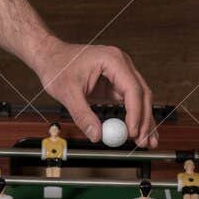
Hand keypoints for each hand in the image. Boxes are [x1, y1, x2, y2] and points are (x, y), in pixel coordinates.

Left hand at [30, 38, 157, 146]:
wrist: (50, 56)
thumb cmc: (57, 66)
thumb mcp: (67, 92)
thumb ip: (83, 115)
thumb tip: (97, 135)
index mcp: (112, 60)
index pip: (132, 89)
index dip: (135, 113)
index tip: (132, 132)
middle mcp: (121, 63)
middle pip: (142, 94)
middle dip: (145, 120)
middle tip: (144, 141)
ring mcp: (121, 72)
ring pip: (140, 98)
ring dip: (144, 120)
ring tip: (148, 141)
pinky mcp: (116, 81)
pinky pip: (130, 100)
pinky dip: (134, 116)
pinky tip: (138, 131)